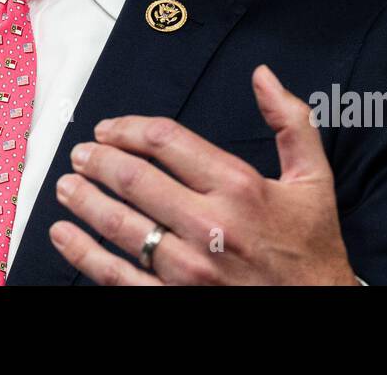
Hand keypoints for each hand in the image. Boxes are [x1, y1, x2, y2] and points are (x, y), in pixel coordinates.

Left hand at [49, 64, 358, 284]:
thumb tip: (264, 77)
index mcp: (239, 186)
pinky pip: (117, 276)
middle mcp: (211, 225)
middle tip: (80, 154)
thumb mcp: (314, 179)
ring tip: (66, 185)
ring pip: (119, 225)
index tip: (108, 129)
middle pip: (134, 179)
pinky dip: (83, 253)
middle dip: (97, 161)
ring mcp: (190, 268)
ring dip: (84, 200)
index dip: (127, 128)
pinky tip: (64, 236)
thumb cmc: (312, 248)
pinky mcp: (177, 301)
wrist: (322, 309)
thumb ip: (292, 121)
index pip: (165, 141)